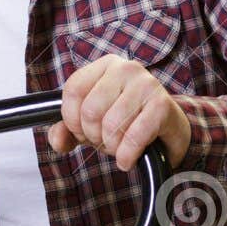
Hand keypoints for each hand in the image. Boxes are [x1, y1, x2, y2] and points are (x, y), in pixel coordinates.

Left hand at [48, 55, 191, 171]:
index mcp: (105, 66)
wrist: (168, 131)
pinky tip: (128, 159)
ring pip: (111, 126)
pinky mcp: (162, 105)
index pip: (73, 90)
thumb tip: (57, 140)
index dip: (72, 120)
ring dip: (112, 148)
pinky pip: (133, 137)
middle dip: (94, 137)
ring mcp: (147, 84)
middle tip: (106, 141)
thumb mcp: (92, 124)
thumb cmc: (127, 122)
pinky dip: (127, 156)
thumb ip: (66, 130)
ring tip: (120, 147)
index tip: (82, 131)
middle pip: (90, 111)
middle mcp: (126, 68)